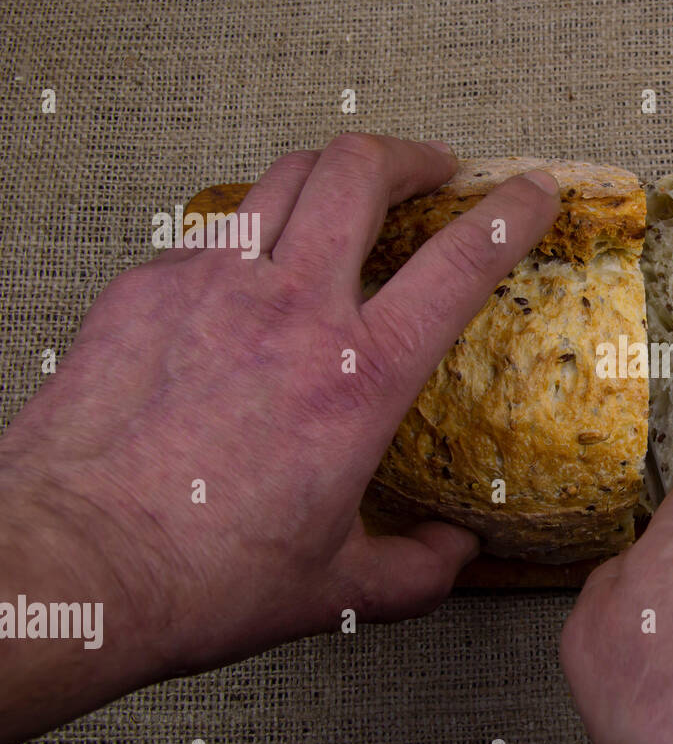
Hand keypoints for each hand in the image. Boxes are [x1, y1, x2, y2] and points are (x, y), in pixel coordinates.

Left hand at [0, 134, 559, 743]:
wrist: (71, 566)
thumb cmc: (200, 578)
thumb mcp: (336, 589)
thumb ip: (416, 570)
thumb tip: (452, 555)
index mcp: (357, 377)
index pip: (457, 262)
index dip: (508, 214)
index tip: (529, 192)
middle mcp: (290, 311)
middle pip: (360, 172)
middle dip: (410, 154)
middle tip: (431, 166)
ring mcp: (210, 288)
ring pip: (284, 177)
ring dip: (331, 170)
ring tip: (348, 188)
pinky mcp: (145, 291)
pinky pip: (211, 233)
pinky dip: (250, 233)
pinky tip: (249, 272)